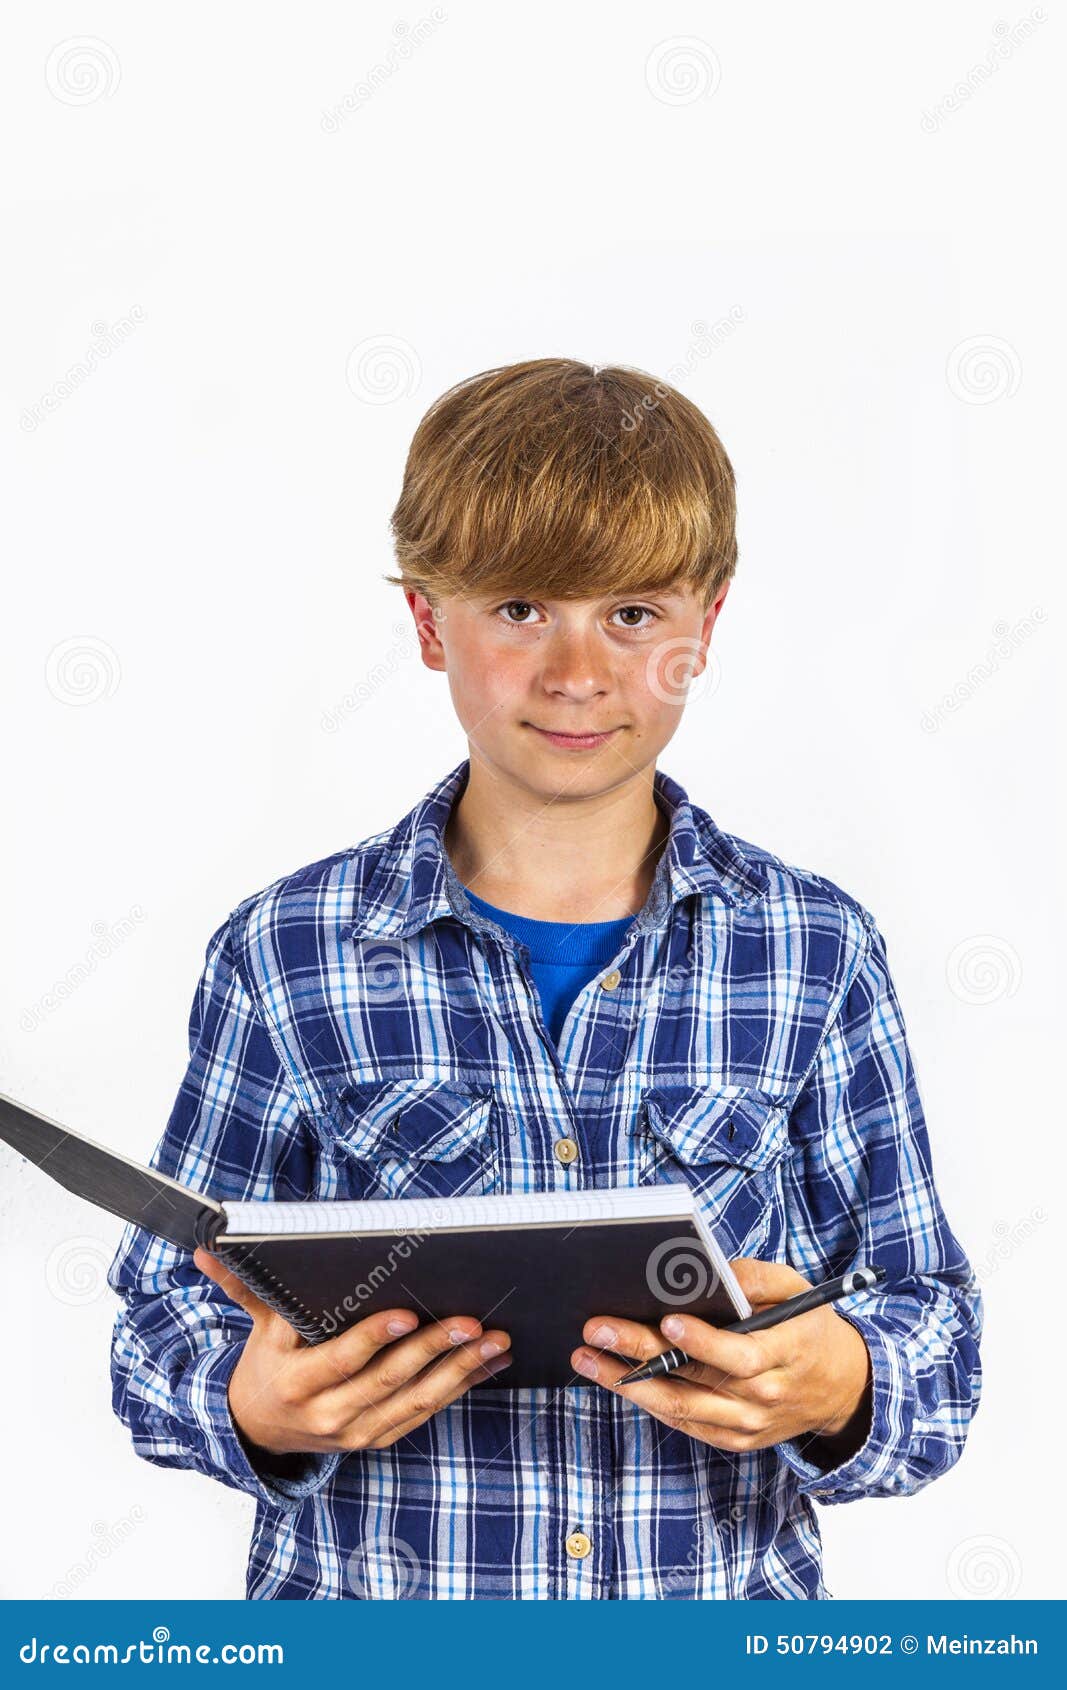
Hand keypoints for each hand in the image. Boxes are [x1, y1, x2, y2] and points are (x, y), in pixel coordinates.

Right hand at [193, 1246, 511, 1454]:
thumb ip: (243, 1285)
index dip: (373, 1338)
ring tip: (495, 1342)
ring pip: (415, 1401)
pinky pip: (424, 1414)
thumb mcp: (257, 1324)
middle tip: (472, 1321)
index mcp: (295, 1382)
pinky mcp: (378, 1438)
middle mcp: (327, 1413)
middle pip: (387, 1381)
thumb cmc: (269, 1361)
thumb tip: (207, 1248)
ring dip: (460, 1372)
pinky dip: (460, 1389)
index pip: (340, 1359)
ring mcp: (356, 1431)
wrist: (261, 1428)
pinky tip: (489, 1364)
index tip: (406, 1313)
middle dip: (434, 1349)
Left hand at [569, 1258, 872, 1457]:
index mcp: (786, 1355)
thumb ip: (759, 1278)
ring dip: (627, 1383)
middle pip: (695, 1378)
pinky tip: (615, 1379)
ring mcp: (747, 1423)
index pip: (741, 1356)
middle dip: (641, 1352)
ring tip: (587, 1357)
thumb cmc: (810, 1329)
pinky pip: (684, 1423)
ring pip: (680, 1407)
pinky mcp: (733, 1438)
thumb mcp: (797, 1291)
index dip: (704, 1343)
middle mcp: (765, 1396)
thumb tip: (717, 1270)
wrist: (840, 1389)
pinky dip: (647, 1402)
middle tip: (597, 1329)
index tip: (669, 1322)